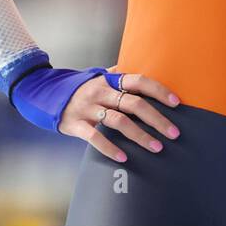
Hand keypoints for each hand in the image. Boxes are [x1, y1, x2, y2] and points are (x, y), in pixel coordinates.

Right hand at [62, 72, 181, 162]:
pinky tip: (124, 158)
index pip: (138, 81)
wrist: (48, 95)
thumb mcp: (100, 77)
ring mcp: (88, 108)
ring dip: (140, 135)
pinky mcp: (76, 124)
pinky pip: (95, 137)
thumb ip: (121, 74)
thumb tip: (148, 68)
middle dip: (156, 119)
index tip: (176, 103)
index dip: (158, 90)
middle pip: (133, 104)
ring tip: (156, 147)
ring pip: (118, 121)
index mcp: (110, 79)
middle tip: (174, 133)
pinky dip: (110, 148)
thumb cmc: (84, 89)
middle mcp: (100, 92)